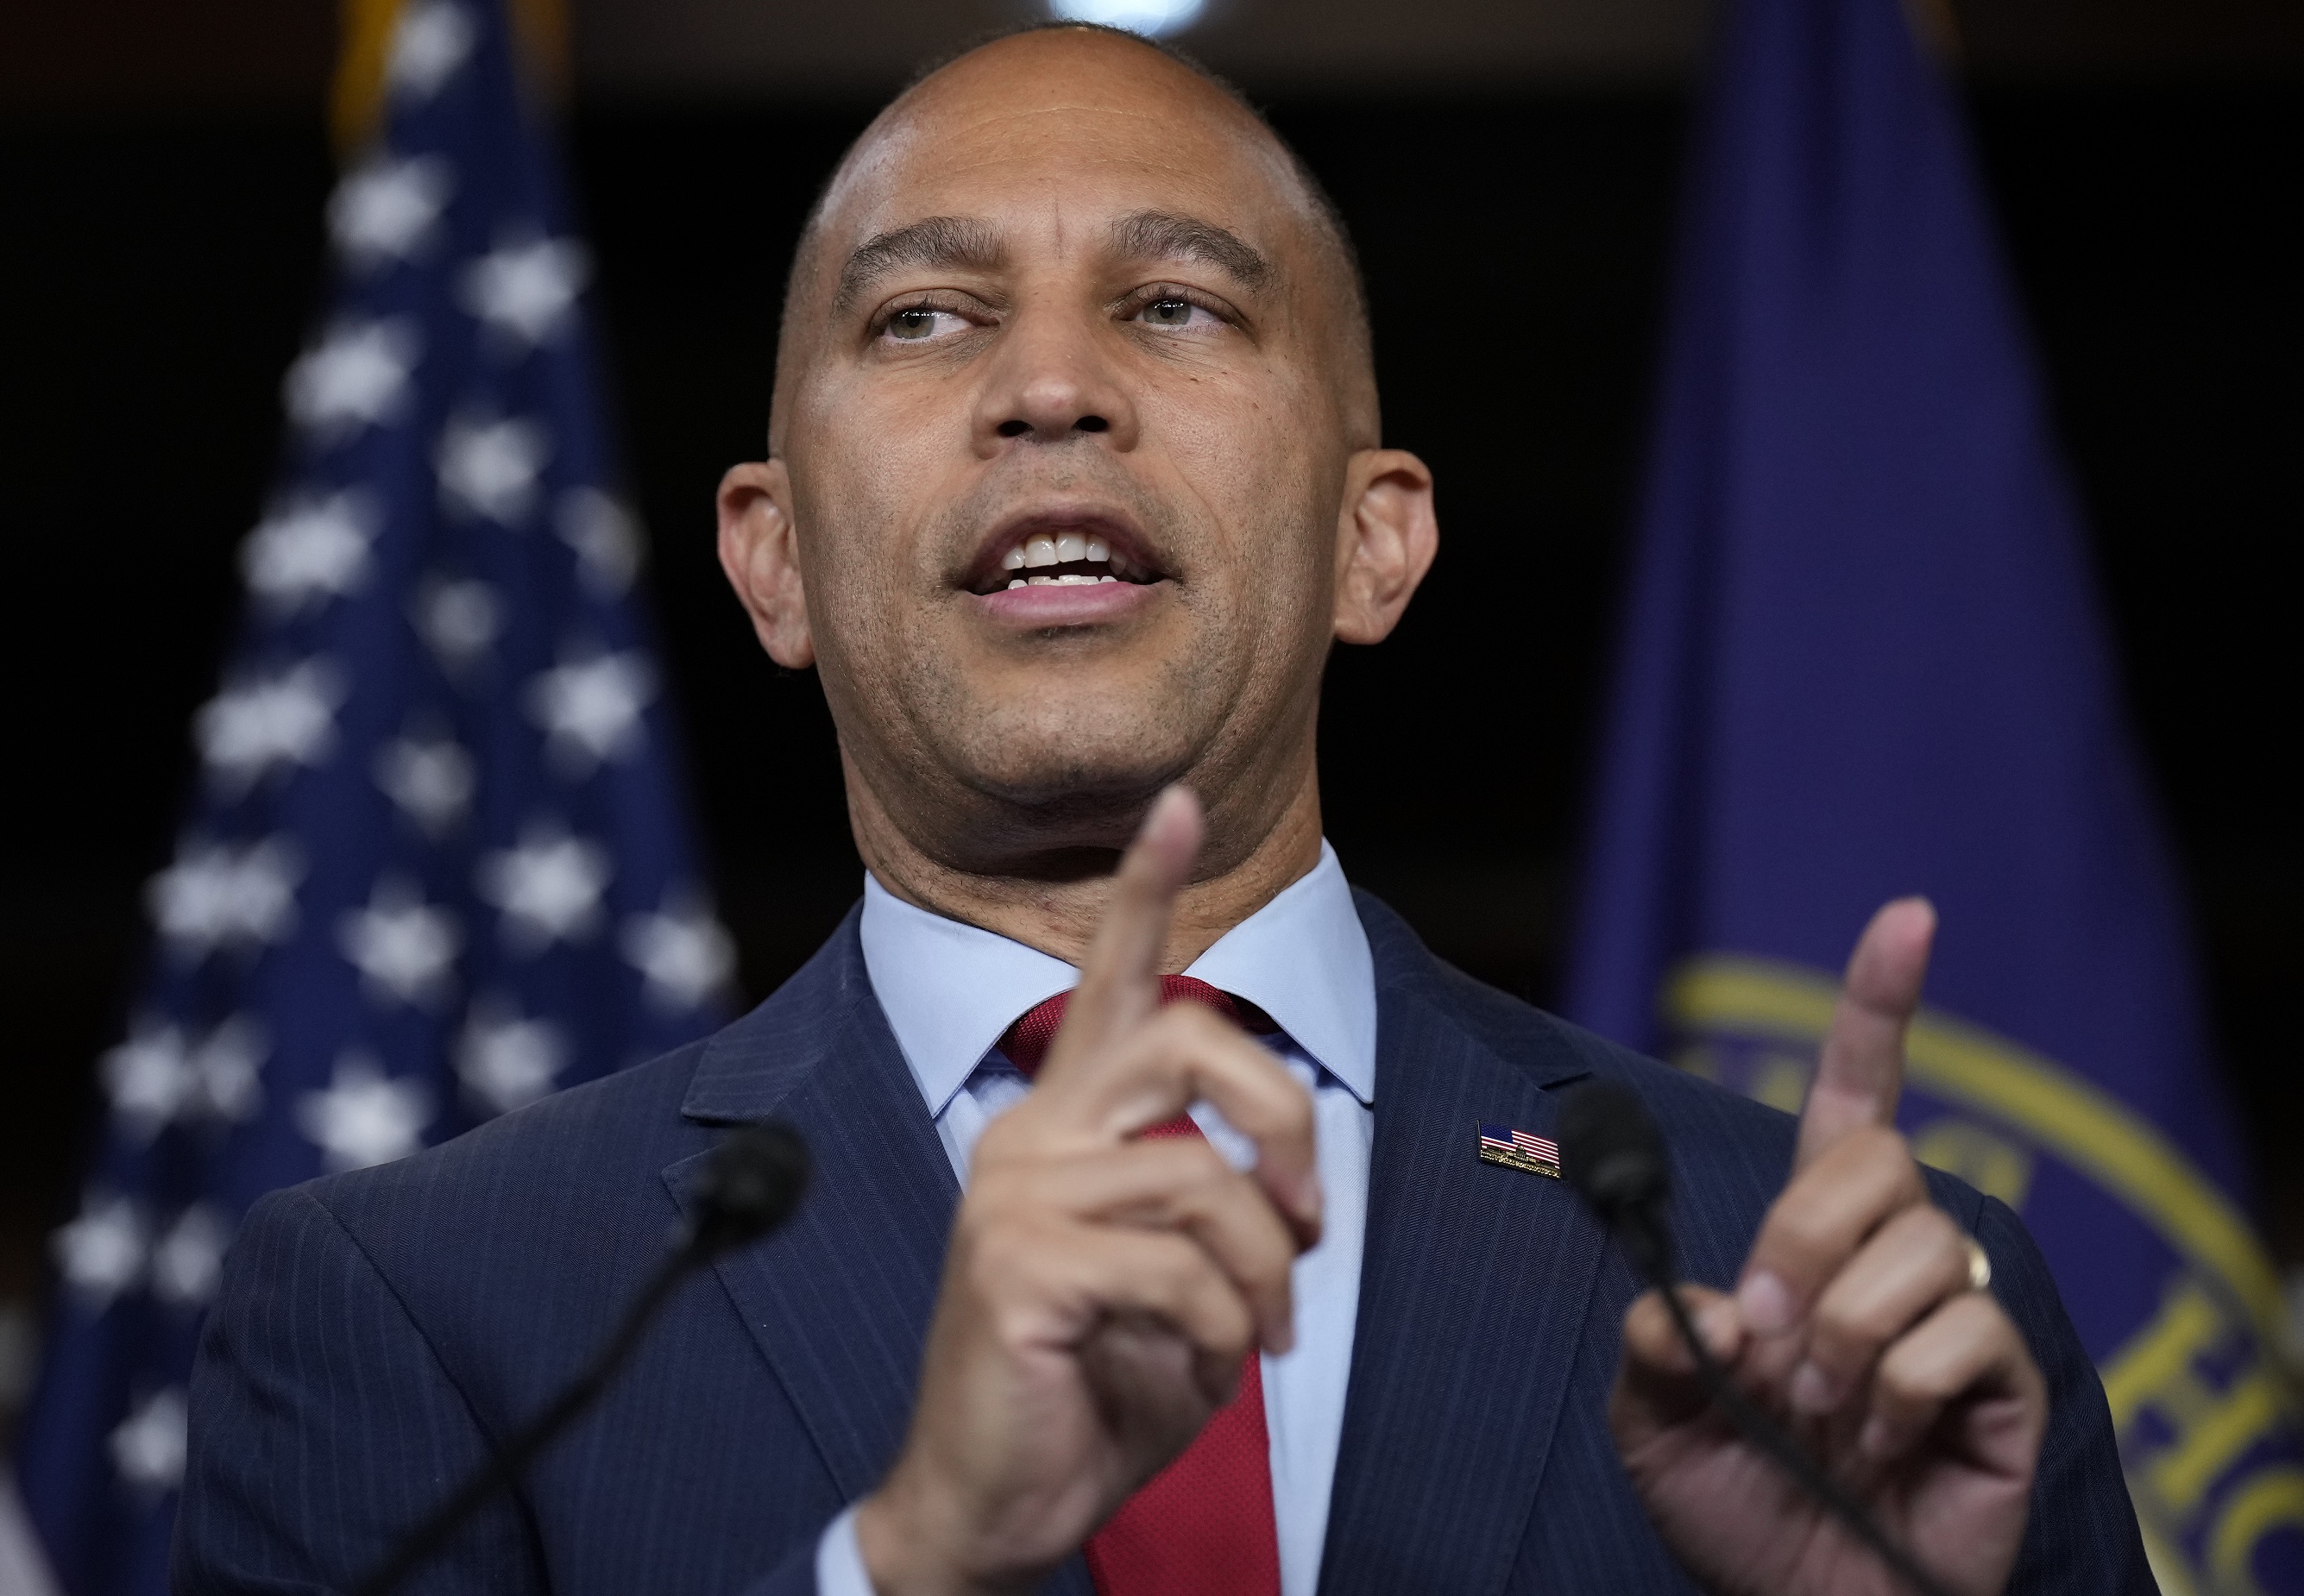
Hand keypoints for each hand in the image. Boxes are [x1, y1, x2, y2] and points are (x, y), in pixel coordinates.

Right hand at [855, 787, 1322, 1595]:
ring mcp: (1017, 1194)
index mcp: (1065, 1123)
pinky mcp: (1017, 1264)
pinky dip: (1226, 1328)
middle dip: (1282, 1114)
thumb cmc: (1091, 1388)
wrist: (994, 1501)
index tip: (1181, 801)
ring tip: (1266, 1332)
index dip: (1145, 888)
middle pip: (1187, 1040)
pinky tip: (1206, 1366)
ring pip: (1201, 1180)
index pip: (1105, 981)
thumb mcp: (1177, 1285)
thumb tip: (1289, 1195)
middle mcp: (1032, 1135)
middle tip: (1310, 1212)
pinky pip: (1178, 1270)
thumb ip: (1213, 1209)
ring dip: (1266, 1273)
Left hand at [1609, 900, 2047, 1595]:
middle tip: (1768, 1346)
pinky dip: (1896, 1393)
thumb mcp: (1653, 1416)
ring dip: (1841, 1342)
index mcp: (1811, 1236)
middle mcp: (1894, 1253)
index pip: (1855, 1098)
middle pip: (1871, 1164)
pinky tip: (1883, 1441)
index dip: (1879, 1007)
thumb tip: (1716, 1302)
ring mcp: (1956, 1311)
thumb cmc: (1735, 1505)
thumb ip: (1658, 1342)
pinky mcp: (2007, 1381)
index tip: (1908, 918)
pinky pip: (1956, 1335)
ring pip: (1912, 1253)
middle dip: (1797, 1246)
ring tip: (1825, 1414)